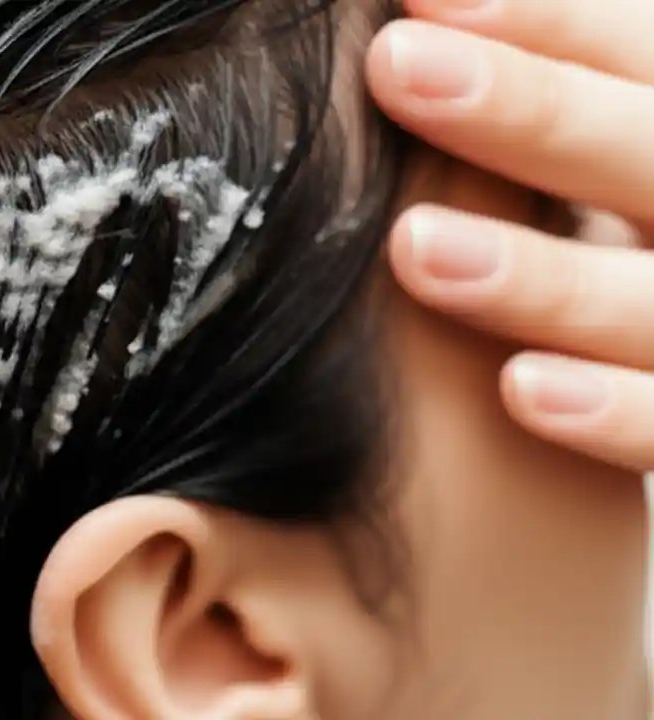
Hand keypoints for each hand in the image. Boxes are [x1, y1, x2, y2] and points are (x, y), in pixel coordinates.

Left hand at [366, 0, 653, 472]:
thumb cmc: (640, 226)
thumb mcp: (619, 155)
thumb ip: (569, 86)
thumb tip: (423, 9)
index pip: (645, 55)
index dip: (549, 25)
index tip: (415, 2)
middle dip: (533, 110)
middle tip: (394, 65)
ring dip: (546, 277)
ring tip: (416, 248)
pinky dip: (618, 413)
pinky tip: (521, 390)